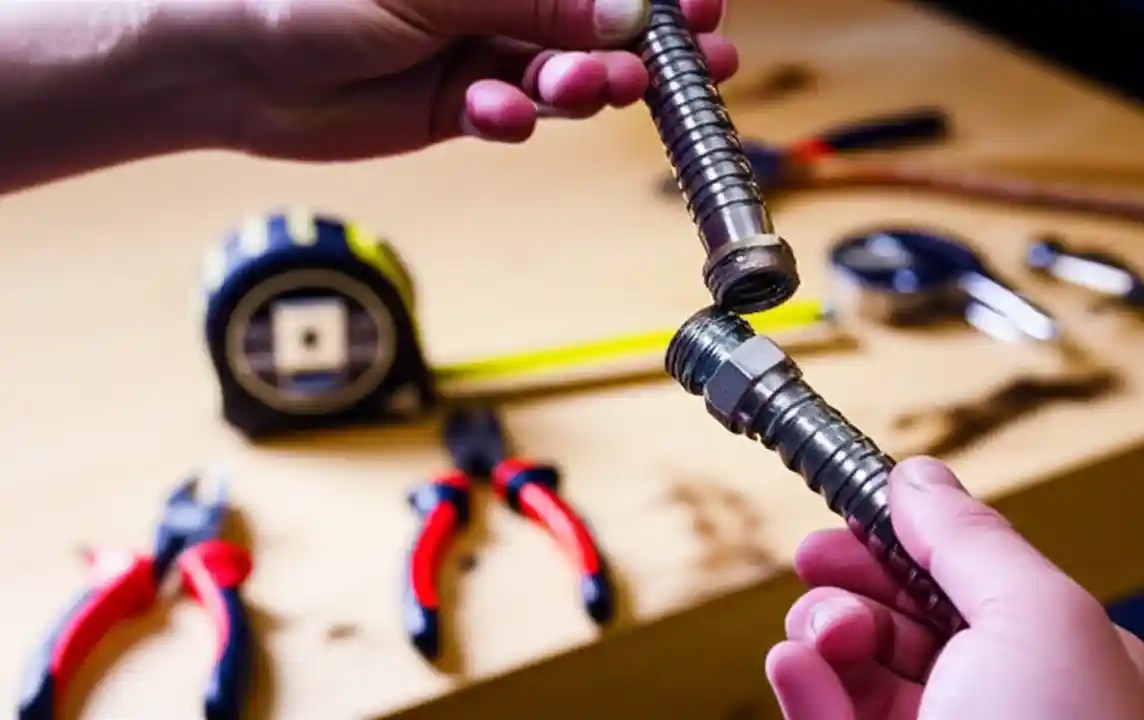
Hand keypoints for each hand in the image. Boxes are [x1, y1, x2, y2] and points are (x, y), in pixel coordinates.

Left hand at [223, 0, 736, 158]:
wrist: (238, 66)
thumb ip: (537, 3)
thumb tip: (629, 16)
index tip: (702, 10)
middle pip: (596, 20)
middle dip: (641, 45)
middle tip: (688, 67)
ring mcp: (483, 47)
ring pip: (564, 71)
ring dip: (581, 84)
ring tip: (583, 87)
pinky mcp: (464, 103)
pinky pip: (518, 113)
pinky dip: (515, 116)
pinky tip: (493, 111)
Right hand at [766, 457, 1143, 719]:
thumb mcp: (1035, 621)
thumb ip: (972, 539)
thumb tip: (920, 478)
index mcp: (1061, 661)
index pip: (972, 575)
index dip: (911, 533)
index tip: (857, 504)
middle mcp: (999, 704)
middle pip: (904, 614)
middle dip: (856, 581)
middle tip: (819, 563)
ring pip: (855, 663)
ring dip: (824, 631)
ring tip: (820, 634)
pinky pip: (822, 713)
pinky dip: (800, 682)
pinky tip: (793, 665)